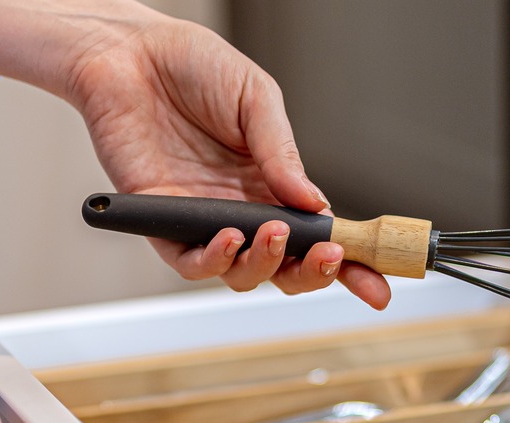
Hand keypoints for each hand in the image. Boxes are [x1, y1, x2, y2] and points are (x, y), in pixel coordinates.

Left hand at [0, 0, 391, 308]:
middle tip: (330, 257)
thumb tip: (315, 204)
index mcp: (274, 182)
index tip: (379, 283)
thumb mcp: (256, 99)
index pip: (319, 234)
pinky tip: (229, 239)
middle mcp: (242, 208)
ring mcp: (204, 219)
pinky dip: (214, 259)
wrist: (130, 53)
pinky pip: (190, 261)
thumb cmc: (191, 67)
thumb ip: (283, 154)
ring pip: (243, 273)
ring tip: (274, 234)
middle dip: (314, 274)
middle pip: (286, 267)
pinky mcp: (162, 221)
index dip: (352, 263)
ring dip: (265, 264)